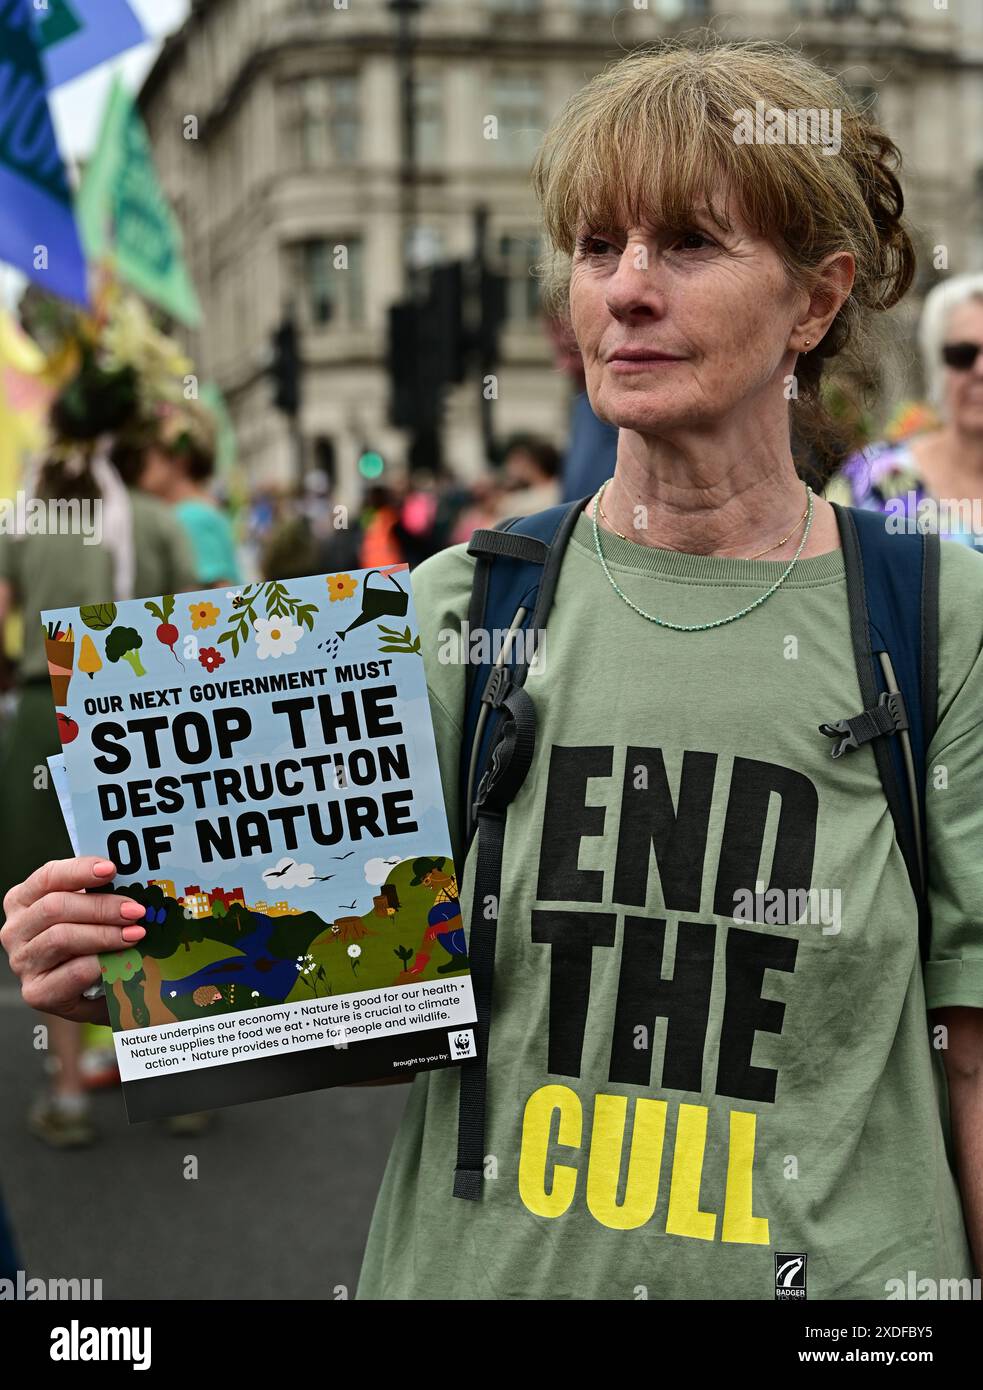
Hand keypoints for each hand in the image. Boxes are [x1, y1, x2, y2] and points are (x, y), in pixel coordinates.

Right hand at [1, 857, 147, 1023]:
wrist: (91, 993)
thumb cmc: (88, 945)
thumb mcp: (88, 914)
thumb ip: (98, 896)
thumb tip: (131, 882)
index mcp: (23, 900)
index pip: (48, 876)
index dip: (80, 870)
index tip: (111, 869)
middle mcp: (15, 929)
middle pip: (55, 907)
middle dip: (101, 907)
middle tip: (135, 910)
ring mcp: (22, 962)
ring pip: (62, 938)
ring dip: (105, 935)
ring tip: (135, 934)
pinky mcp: (37, 992)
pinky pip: (73, 972)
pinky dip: (103, 963)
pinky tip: (123, 960)